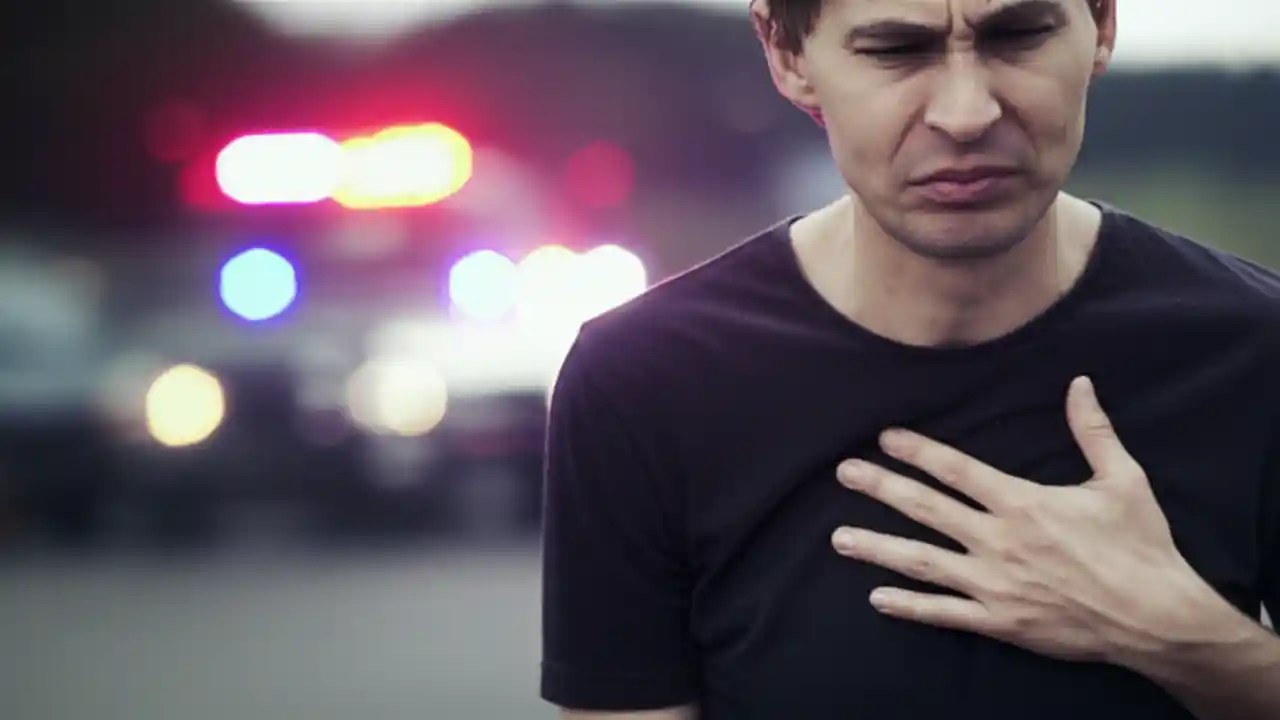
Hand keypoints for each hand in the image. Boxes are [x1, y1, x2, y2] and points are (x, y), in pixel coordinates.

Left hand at [831, 376, 1218, 664]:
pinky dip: (908, 607)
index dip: (917, 451)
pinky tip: (877, 598)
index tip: (884, 438)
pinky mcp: (999, 621)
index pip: (957, 470)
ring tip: (840, 538)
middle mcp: (999, 541)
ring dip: (878, 548)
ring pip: (922, 562)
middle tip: (844, 473)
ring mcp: (994, 584)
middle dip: (881, 488)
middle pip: (926, 509)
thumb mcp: (1124, 481)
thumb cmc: (1141, 547)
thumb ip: (1093, 432)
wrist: (1157, 619)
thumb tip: (1080, 384)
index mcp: (1024, 503)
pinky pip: (944, 613)